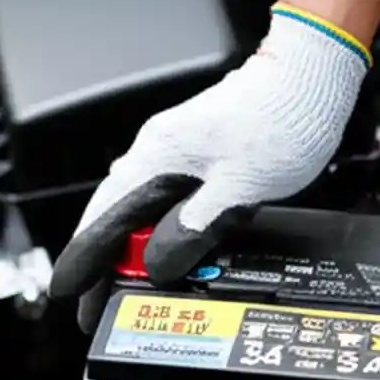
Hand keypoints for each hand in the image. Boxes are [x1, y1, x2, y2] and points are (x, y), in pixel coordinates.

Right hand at [49, 6, 370, 329]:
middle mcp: (158, 150)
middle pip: (113, 215)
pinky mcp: (198, 151)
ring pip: (136, 207)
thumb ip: (194, 228)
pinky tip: (160, 246)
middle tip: (93, 303)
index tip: (69, 291)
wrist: (310, 77)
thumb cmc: (281, 118)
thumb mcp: (238, 188)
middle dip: (100, 261)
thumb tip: (159, 262)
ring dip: (127, 246)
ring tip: (122, 286)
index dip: (85, 260)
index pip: (105, 219)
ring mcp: (177, 148)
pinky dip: (152, 227)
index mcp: (158, 156)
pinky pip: (160, 197)